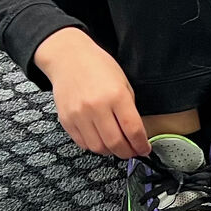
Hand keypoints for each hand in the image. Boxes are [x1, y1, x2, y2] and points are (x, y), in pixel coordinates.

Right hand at [34, 28, 147, 157]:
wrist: (69, 58)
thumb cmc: (97, 67)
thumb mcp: (123, 82)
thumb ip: (129, 108)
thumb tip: (135, 132)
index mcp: (116, 96)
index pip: (133, 129)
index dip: (141, 144)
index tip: (144, 149)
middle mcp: (96, 107)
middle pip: (115, 143)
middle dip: (127, 152)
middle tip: (132, 151)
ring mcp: (79, 115)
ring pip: (98, 147)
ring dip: (110, 152)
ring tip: (116, 146)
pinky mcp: (66, 120)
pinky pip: (82, 143)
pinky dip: (94, 146)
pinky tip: (100, 140)